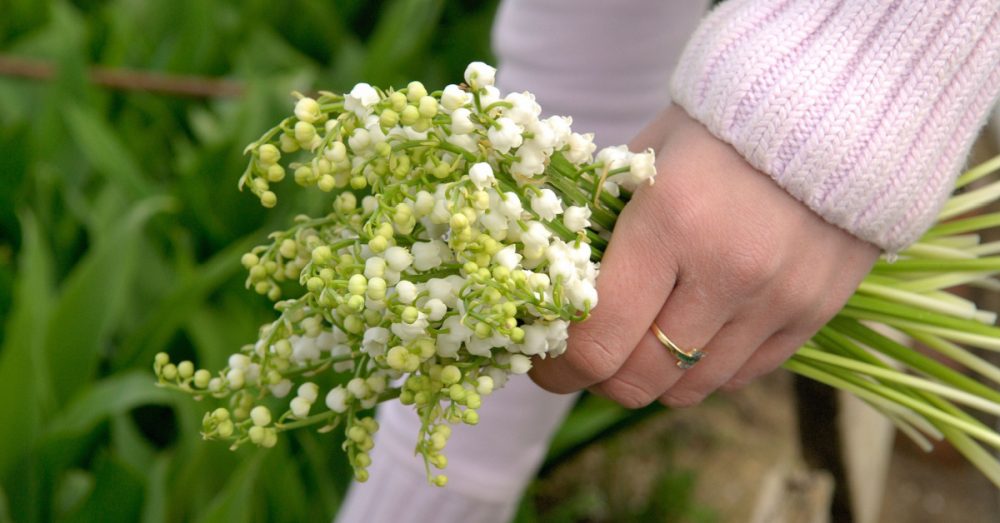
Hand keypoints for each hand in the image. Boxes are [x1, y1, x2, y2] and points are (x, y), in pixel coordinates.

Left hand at [529, 105, 879, 407]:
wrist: (833, 108)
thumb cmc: (719, 127)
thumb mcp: (642, 162)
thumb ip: (599, 229)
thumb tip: (559, 292)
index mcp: (669, 223)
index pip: (598, 339)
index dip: (558, 367)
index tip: (543, 363)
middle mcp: (726, 273)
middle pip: (640, 380)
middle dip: (597, 379)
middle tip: (585, 356)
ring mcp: (777, 301)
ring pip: (690, 389)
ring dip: (651, 377)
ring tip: (638, 344)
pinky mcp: (813, 315)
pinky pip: (740, 376)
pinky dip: (704, 368)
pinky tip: (691, 332)